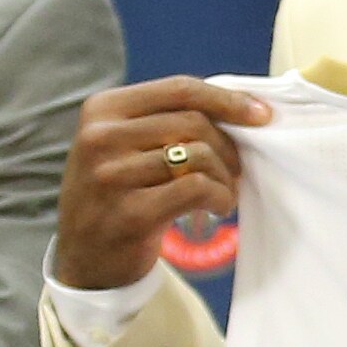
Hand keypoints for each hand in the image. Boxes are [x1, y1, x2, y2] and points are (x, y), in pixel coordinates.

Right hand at [56, 78, 274, 290]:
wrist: (84, 257)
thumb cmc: (118, 193)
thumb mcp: (124, 145)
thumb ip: (165, 120)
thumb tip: (240, 106)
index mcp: (102, 109)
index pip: (179, 89)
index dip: (227, 99)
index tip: (262, 113)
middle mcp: (100, 137)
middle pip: (194, 122)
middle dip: (228, 146)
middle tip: (237, 170)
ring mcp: (112, 175)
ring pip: (199, 155)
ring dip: (225, 177)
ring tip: (224, 193)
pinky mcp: (131, 212)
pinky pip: (197, 189)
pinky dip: (220, 197)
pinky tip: (218, 208)